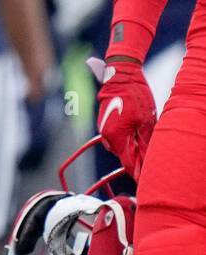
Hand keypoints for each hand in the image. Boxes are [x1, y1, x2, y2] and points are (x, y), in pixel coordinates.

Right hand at [88, 55, 156, 180]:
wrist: (120, 74)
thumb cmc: (135, 95)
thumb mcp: (146, 121)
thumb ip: (144, 143)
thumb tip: (146, 161)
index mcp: (115, 137)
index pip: (128, 162)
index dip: (138, 173)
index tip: (146, 181)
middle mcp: (106, 136)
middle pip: (124, 155)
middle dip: (137, 159)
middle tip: (151, 162)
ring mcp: (104, 128)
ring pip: (121, 145)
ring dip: (133, 146)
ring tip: (145, 142)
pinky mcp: (105, 122)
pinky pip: (117, 136)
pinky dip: (127, 137)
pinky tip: (137, 130)